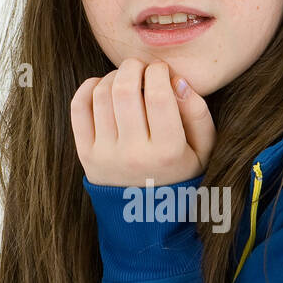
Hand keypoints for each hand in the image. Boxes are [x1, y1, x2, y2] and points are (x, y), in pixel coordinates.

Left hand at [70, 58, 216, 186]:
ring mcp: (106, 155)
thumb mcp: (204, 149)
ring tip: (125, 79)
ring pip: (101, 95)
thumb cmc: (180, 174)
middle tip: (141, 67)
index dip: (159, 71)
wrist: (146, 215)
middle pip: (125, 90)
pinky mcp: (86, 155)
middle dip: (133, 67)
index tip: (162, 70)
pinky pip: (79, 108)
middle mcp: (134, 154)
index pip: (159, 95)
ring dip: (113, 76)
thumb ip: (198, 113)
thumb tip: (177, 80)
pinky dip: (88, 88)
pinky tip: (101, 86)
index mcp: (167, 152)